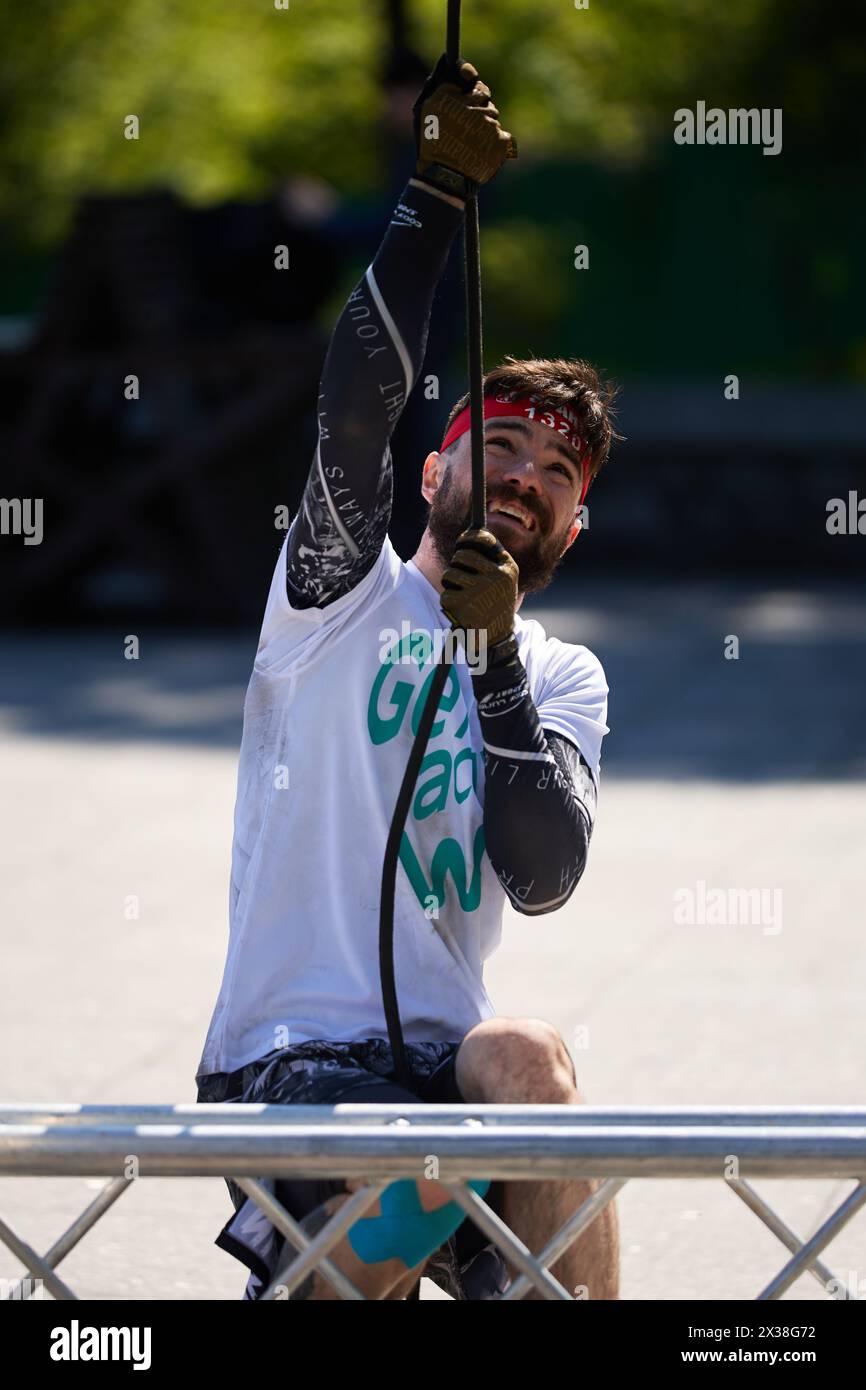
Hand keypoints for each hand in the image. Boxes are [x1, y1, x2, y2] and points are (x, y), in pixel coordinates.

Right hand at [413, 55, 516, 195]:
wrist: (444, 179)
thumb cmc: (431, 146)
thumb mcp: (424, 112)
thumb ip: (441, 87)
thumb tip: (454, 63)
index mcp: (451, 97)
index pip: (470, 77)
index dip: (471, 79)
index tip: (470, 81)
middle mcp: (471, 106)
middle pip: (484, 96)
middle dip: (478, 105)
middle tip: (467, 124)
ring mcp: (488, 123)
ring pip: (492, 116)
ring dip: (485, 125)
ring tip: (470, 143)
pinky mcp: (500, 140)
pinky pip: (502, 135)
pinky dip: (494, 143)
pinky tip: (480, 153)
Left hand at [439, 527, 518, 657]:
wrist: (497, 639)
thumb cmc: (496, 605)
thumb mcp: (503, 581)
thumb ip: (491, 560)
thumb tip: (468, 536)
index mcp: (508, 568)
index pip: (485, 539)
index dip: (469, 536)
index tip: (462, 539)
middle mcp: (497, 577)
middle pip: (462, 555)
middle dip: (458, 564)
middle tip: (463, 576)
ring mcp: (480, 590)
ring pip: (450, 573)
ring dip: (451, 584)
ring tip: (463, 595)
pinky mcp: (464, 604)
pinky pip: (446, 593)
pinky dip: (449, 601)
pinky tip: (461, 610)